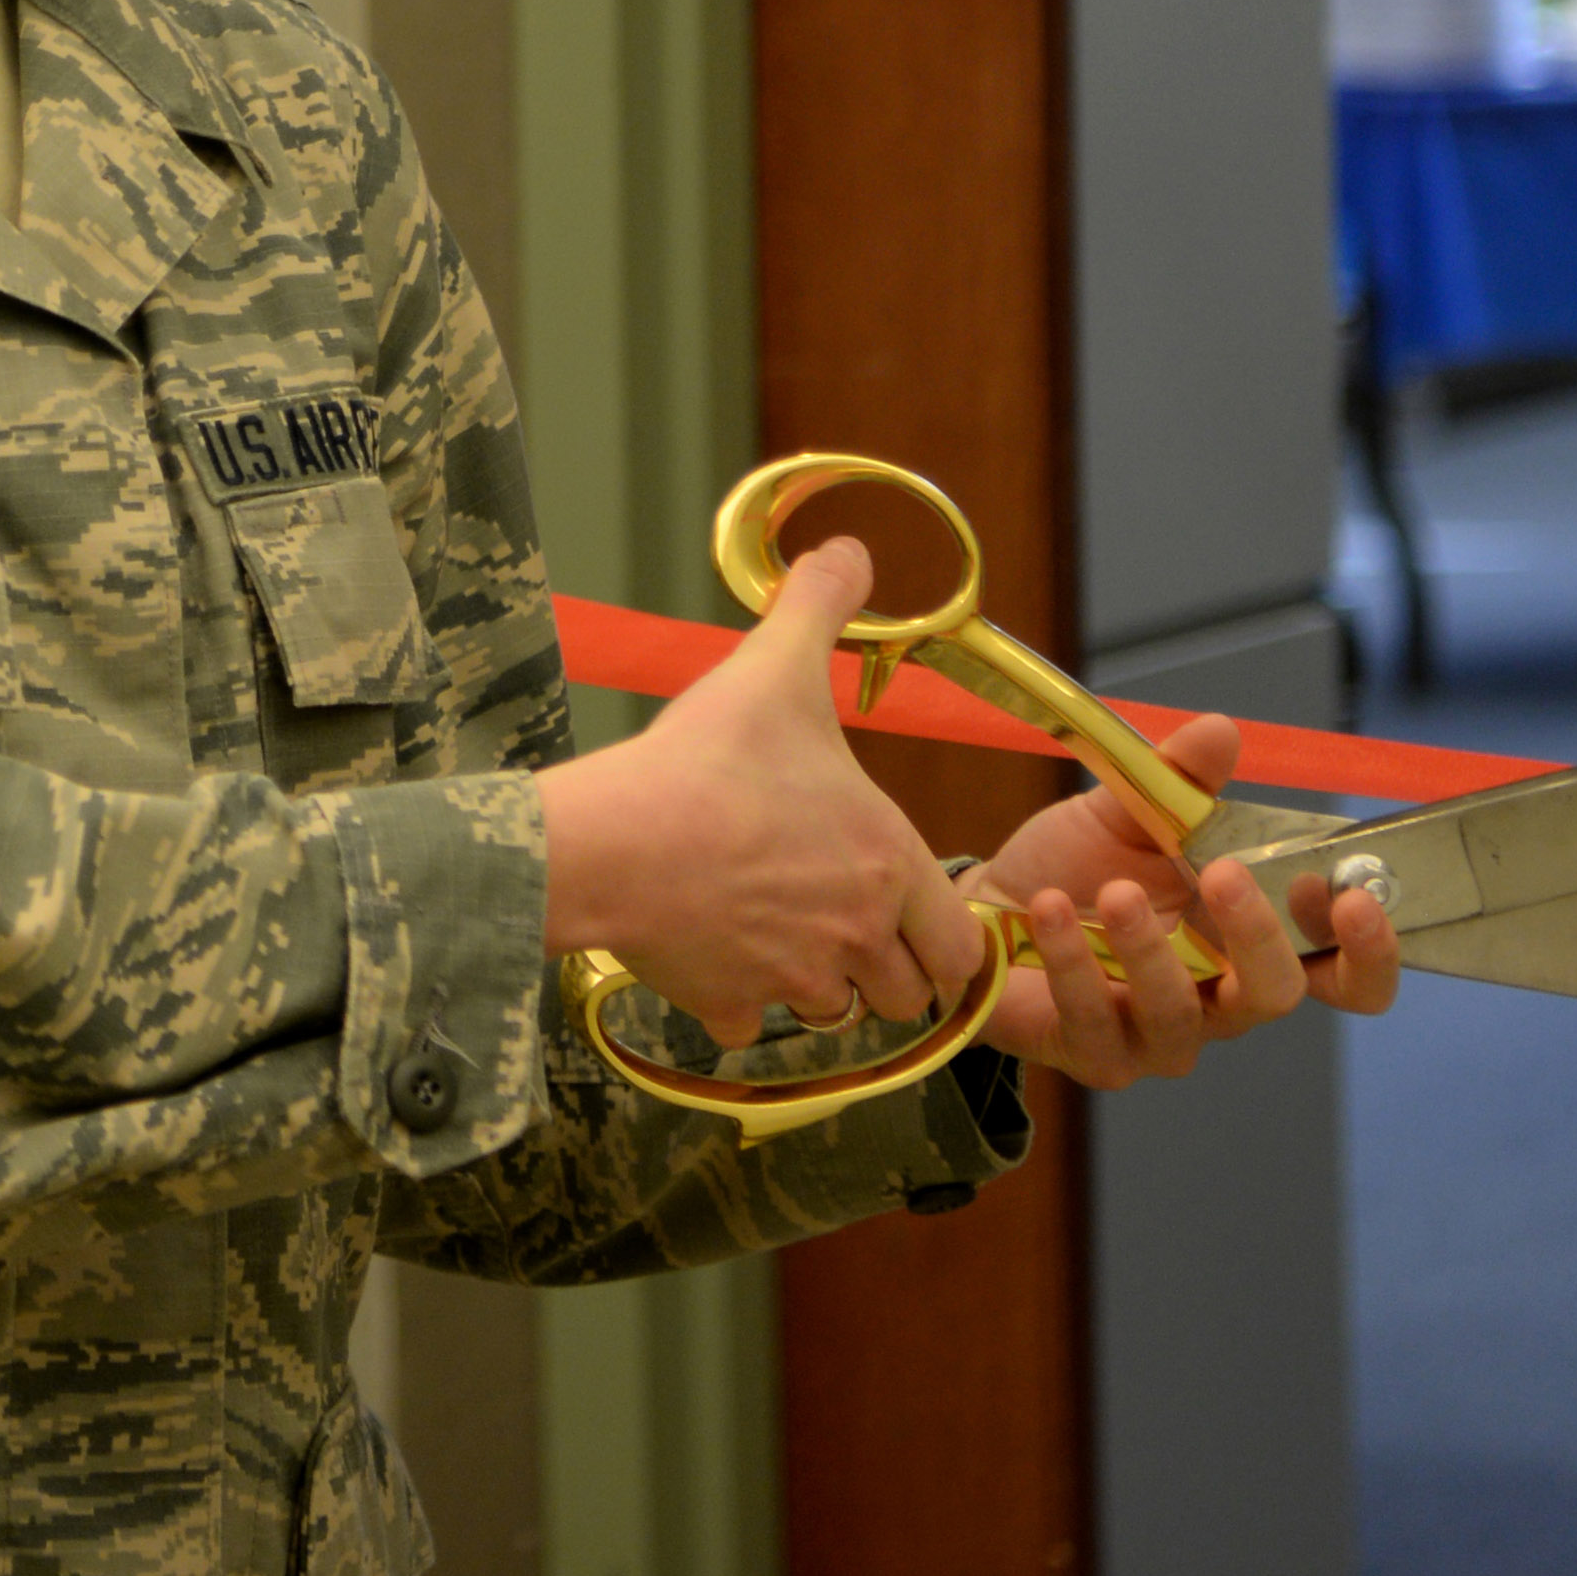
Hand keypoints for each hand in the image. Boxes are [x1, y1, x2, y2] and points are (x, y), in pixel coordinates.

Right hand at [536, 539, 989, 1047]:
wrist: (616, 841)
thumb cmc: (709, 761)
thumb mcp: (776, 666)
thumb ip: (820, 604)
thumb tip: (849, 550)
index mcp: (888, 865)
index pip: (960, 947)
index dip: (941, 931)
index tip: (907, 907)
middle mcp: (855, 938)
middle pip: (904, 994)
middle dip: (883, 966)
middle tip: (844, 918)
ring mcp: (789, 980)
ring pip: (832, 1013)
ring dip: (816, 983)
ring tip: (778, 929)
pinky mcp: (724, 1006)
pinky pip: (746, 1026)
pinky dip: (735, 1001)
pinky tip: (713, 950)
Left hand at [966, 715, 1400, 1088]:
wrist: (991, 905)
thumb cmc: (1080, 865)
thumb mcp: (1131, 811)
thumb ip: (1180, 781)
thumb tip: (1220, 732)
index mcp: (1252, 944)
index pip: (1342, 974)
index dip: (1368, 953)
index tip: (1354, 900)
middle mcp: (1221, 1001)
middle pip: (1274, 996)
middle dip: (1257, 936)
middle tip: (1226, 874)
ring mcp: (1159, 1037)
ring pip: (1180, 1015)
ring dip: (1149, 950)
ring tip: (1112, 890)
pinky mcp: (1094, 1054)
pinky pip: (1093, 1019)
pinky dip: (1072, 962)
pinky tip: (1044, 910)